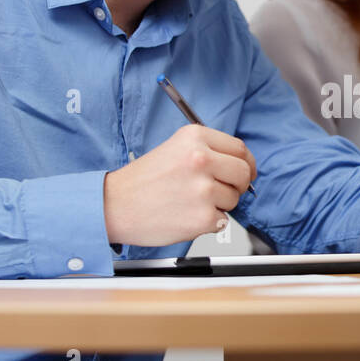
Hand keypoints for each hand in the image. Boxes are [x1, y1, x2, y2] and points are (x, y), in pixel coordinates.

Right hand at [102, 124, 256, 246]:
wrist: (113, 206)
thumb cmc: (141, 181)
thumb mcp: (175, 149)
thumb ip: (208, 152)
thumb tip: (240, 165)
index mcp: (195, 138)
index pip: (240, 149)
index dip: (246, 163)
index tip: (245, 171)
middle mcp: (200, 159)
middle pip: (243, 173)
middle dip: (237, 185)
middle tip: (222, 191)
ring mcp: (203, 189)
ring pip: (233, 199)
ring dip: (219, 205)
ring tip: (190, 202)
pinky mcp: (201, 216)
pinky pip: (222, 221)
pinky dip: (208, 223)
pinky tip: (186, 215)